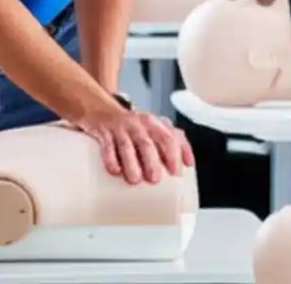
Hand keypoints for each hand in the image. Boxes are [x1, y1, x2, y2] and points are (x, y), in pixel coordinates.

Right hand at [76, 106, 195, 184]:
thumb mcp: (154, 127)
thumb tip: (188, 163)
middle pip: (147, 143)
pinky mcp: (103, 132)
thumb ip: (171, 140)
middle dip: (152, 162)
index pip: (169, 137)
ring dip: (131, 163)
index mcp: (154, 123)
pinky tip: (115, 171)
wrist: (102, 110)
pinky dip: (110, 158)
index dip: (174, 155)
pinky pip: (107, 145)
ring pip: (127, 145)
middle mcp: (138, 124)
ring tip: (135, 180)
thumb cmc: (133, 126)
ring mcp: (120, 128)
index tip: (176, 173)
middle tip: (154, 179)